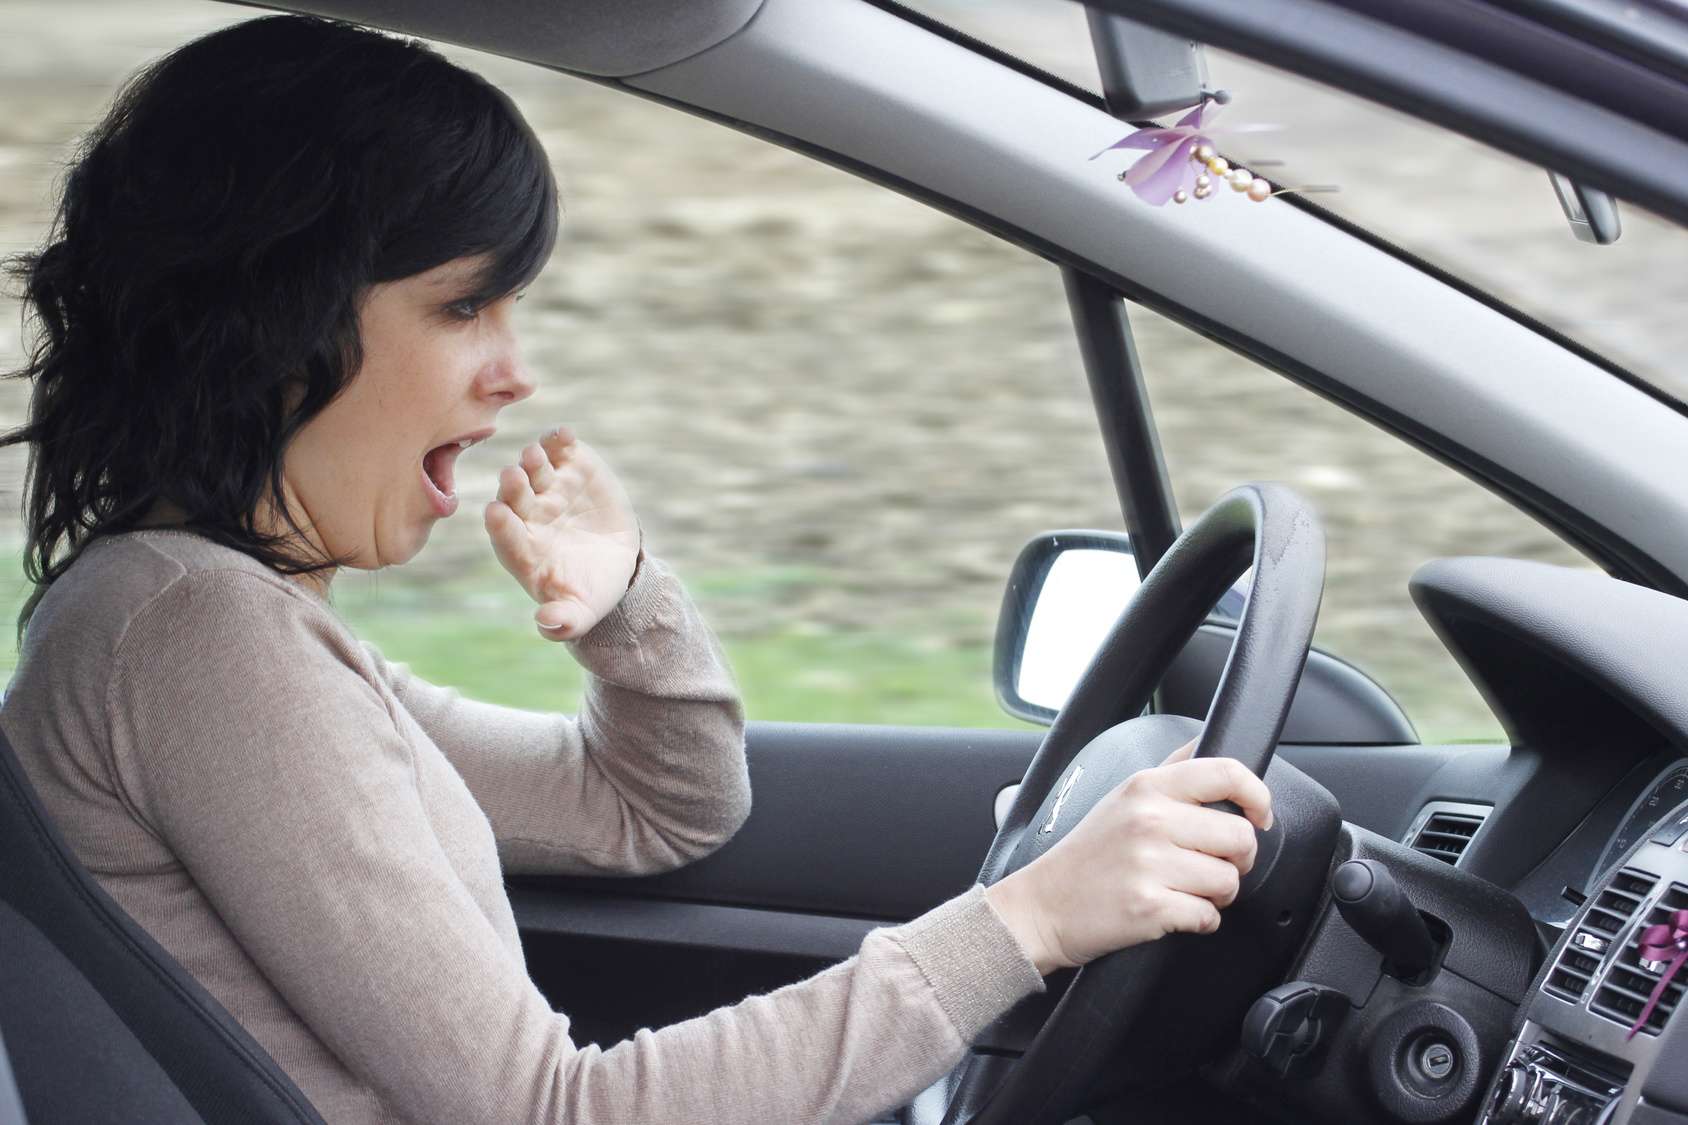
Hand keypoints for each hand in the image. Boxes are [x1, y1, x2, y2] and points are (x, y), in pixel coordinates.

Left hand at [484, 425, 642, 641]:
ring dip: (531, 460)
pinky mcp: (572, 468)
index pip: (504, 536)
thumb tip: (546, 625)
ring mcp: (548, 488)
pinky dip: (559, 440)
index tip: (496, 515)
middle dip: (512, 487)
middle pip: (513, 497)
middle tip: (512, 476)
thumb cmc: (588, 592)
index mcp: (522, 550)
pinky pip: (560, 451)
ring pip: (532, 469)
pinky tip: (563, 434)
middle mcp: (528, 515)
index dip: (500, 526)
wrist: (615, 563)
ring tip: (534, 453)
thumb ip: (563, 621)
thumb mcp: (580, 613)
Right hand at [984, 736, 1272, 974]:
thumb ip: (1169, 773)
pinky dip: (1199, 921)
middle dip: (1237, 859)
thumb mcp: (1121, 797)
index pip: (1227, 772)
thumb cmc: (1085, 856)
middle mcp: (1149, 819)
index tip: (1260, 815)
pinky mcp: (1150, 906)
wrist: (1041, 906)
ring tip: (1186, 889)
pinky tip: (1173, 911)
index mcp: (1146, 787)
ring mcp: (1149, 863)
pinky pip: (1209, 916)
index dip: (1258, 795)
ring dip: (1217, 894)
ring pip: (1229, 881)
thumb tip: (1209, 743)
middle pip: (1240, 836)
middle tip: (1213, 865)